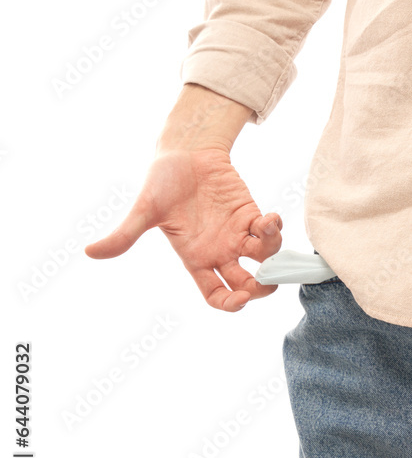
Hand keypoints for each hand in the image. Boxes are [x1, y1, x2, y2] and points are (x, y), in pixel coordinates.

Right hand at [85, 148, 282, 311]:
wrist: (182, 153)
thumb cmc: (162, 181)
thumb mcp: (143, 211)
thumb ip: (125, 234)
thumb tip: (90, 252)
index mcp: (195, 259)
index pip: (216, 294)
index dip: (231, 303)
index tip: (241, 297)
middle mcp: (219, 252)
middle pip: (247, 284)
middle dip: (261, 287)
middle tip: (265, 279)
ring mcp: (236, 234)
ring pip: (264, 259)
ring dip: (272, 254)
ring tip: (265, 234)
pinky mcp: (250, 214)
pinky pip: (268, 231)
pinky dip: (274, 229)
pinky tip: (270, 219)